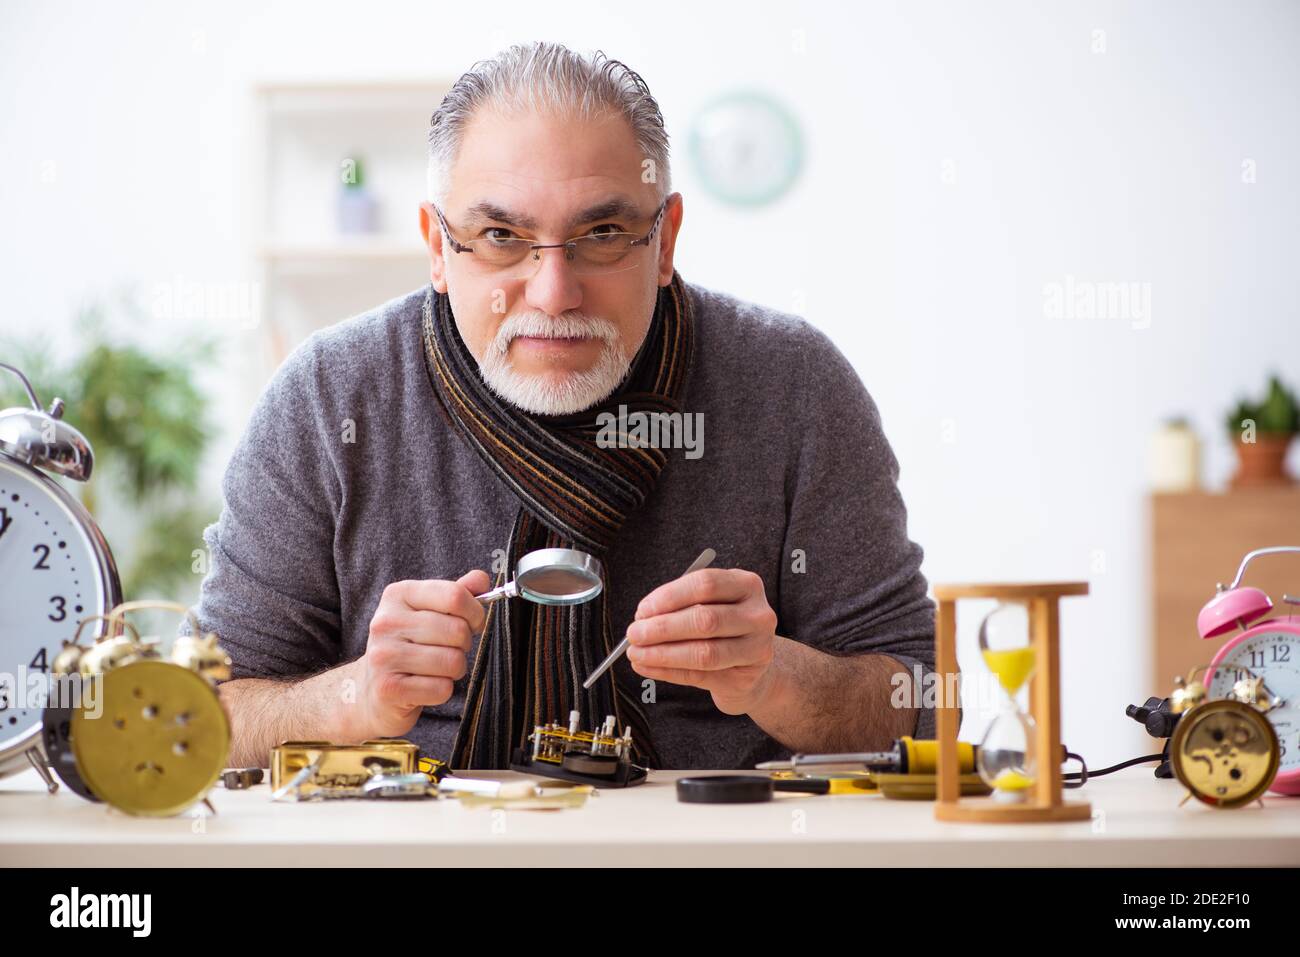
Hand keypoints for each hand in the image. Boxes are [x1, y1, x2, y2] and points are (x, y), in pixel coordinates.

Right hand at [344, 569, 488, 738]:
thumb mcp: (429, 611)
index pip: (454, 596)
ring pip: (453, 661)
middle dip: (464, 645)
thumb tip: (481, 579)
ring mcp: (384, 656)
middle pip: (458, 630)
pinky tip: (425, 686)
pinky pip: (442, 689)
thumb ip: (456, 593)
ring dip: (455, 669)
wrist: (372, 690)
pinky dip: (443, 690)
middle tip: (449, 649)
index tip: (473, 622)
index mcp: (398, 595)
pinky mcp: (388, 688)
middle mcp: (386, 622)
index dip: (475, 612)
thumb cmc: (409, 645)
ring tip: (437, 668)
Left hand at [625, 568, 778, 714]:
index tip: (642, 610)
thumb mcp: (711, 604)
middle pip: (705, 619)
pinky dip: (666, 672)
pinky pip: (699, 676)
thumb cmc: (722, 628)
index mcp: (747, 585)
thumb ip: (681, 605)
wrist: (752, 666)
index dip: (670, 597)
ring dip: (662, 654)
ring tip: (636, 653)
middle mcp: (758, 615)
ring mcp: (757, 649)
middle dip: (662, 628)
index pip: (705, 584)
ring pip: (703, 652)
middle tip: (633, 634)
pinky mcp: (745, 678)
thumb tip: (643, 618)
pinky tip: (647, 667)